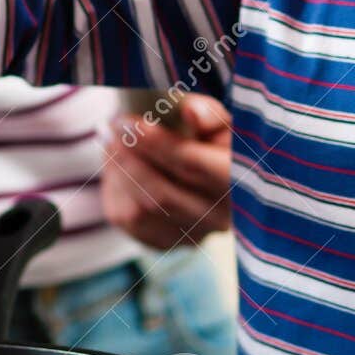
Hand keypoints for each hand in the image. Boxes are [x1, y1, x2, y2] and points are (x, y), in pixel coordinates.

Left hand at [101, 93, 232, 249]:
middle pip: (165, 194)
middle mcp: (222, 218)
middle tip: (115, 126)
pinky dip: (117, 187)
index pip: (197, 168)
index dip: (162, 146)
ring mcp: (193, 236)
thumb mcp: (212, 117)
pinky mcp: (165, 243)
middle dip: (134, 157)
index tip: (134, 123)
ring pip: (144, 208)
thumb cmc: (203, 135)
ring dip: (121, 171)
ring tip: (112, 140)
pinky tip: (116, 166)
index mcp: (242, 184)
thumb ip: (206, 113)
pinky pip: (129, 219)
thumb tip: (191, 112)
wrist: (190, 168)